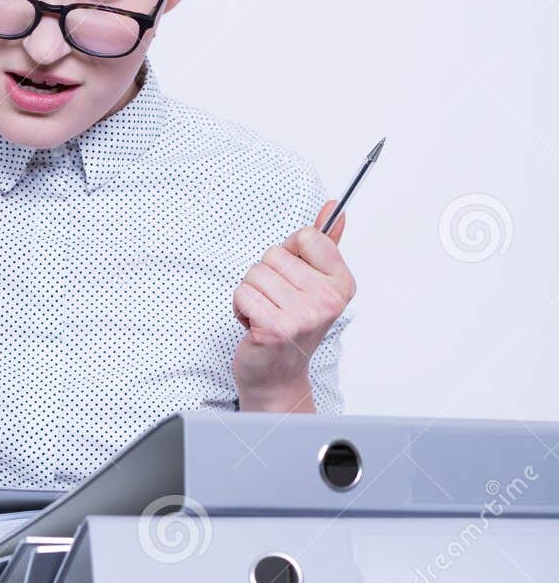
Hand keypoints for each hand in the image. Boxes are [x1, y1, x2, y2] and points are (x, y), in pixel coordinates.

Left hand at [232, 201, 354, 412]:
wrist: (277, 375)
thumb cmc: (293, 325)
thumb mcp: (314, 283)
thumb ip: (324, 244)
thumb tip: (334, 207)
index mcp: (341, 284)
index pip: (308, 236)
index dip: (290, 252)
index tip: (293, 277)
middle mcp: (327, 300)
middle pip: (275, 254)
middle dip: (266, 275)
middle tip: (278, 302)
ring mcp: (303, 316)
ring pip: (255, 273)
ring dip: (252, 292)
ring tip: (266, 313)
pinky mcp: (274, 329)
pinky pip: (242, 293)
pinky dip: (241, 307)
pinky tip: (255, 324)